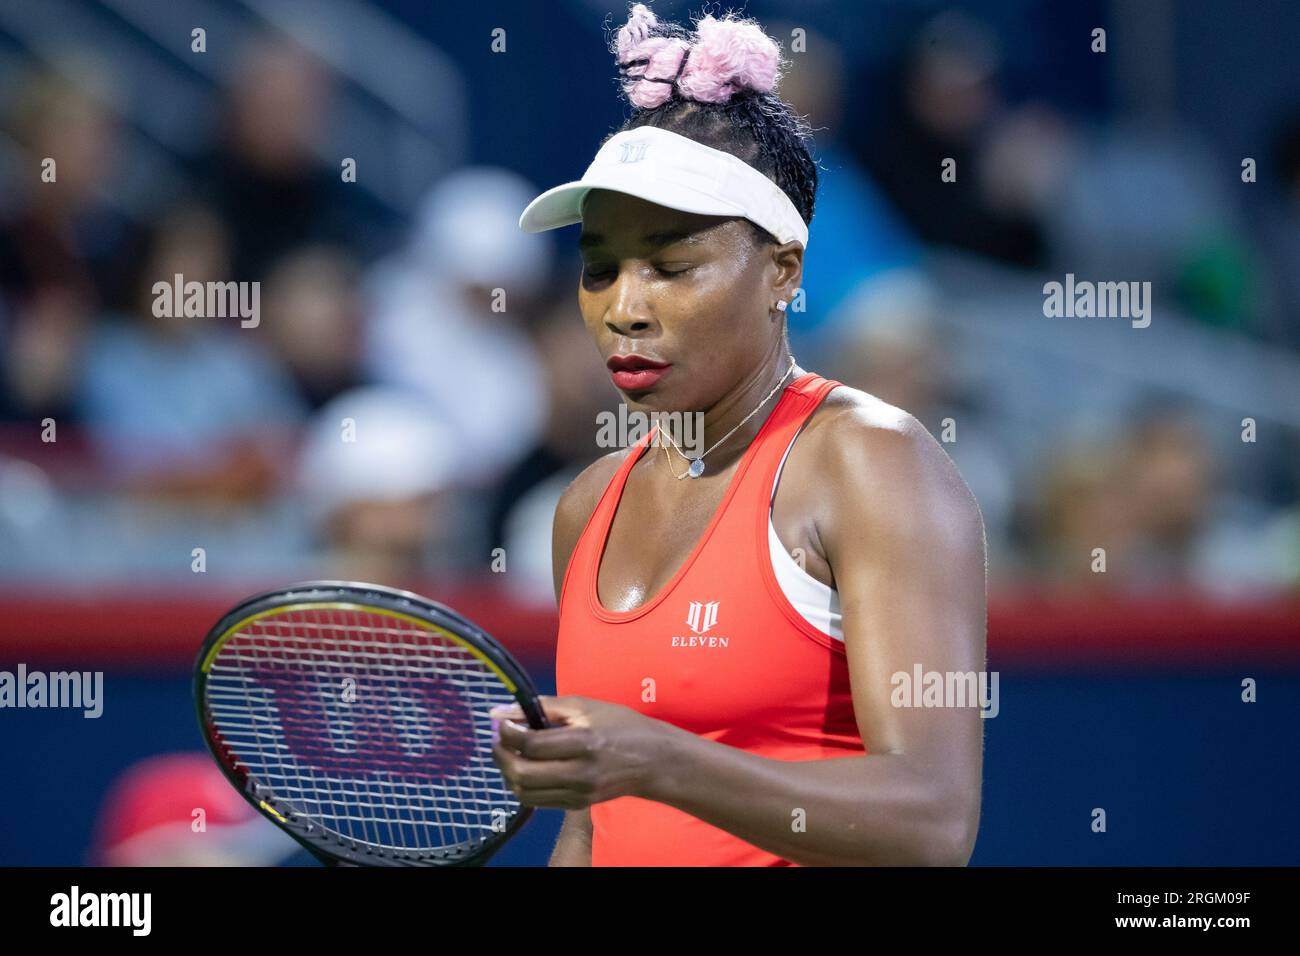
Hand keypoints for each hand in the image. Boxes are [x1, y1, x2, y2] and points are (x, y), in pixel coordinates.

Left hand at [490, 696, 676, 809]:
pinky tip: (525, 766)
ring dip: (508, 772)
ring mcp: (578, 794)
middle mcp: (580, 773)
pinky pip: (536, 800)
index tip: (502, 722)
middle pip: (522, 773)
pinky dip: (522, 784)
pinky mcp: (577, 805)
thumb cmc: (621, 725)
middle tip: (498, 739)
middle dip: (501, 755)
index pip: (531, 744)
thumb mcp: (585, 706)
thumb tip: (501, 710)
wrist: (653, 761)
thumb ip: (543, 707)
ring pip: (524, 792)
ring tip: (509, 753)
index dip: (508, 733)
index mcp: (584, 743)